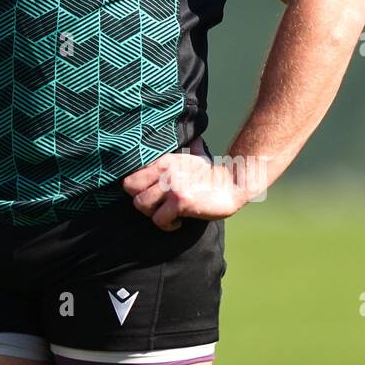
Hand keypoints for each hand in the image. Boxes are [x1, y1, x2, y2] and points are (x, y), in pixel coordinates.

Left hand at [121, 145, 247, 231]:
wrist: (233, 184)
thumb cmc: (214, 173)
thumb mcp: (197, 156)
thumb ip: (190, 148)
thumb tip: (195, 139)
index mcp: (164, 160)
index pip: (131, 172)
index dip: (135, 187)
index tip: (147, 194)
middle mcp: (164, 171)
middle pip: (130, 188)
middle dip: (140, 200)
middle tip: (155, 206)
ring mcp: (171, 186)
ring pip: (141, 205)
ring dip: (153, 214)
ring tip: (166, 216)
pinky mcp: (180, 201)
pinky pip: (159, 219)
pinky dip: (167, 225)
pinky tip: (177, 223)